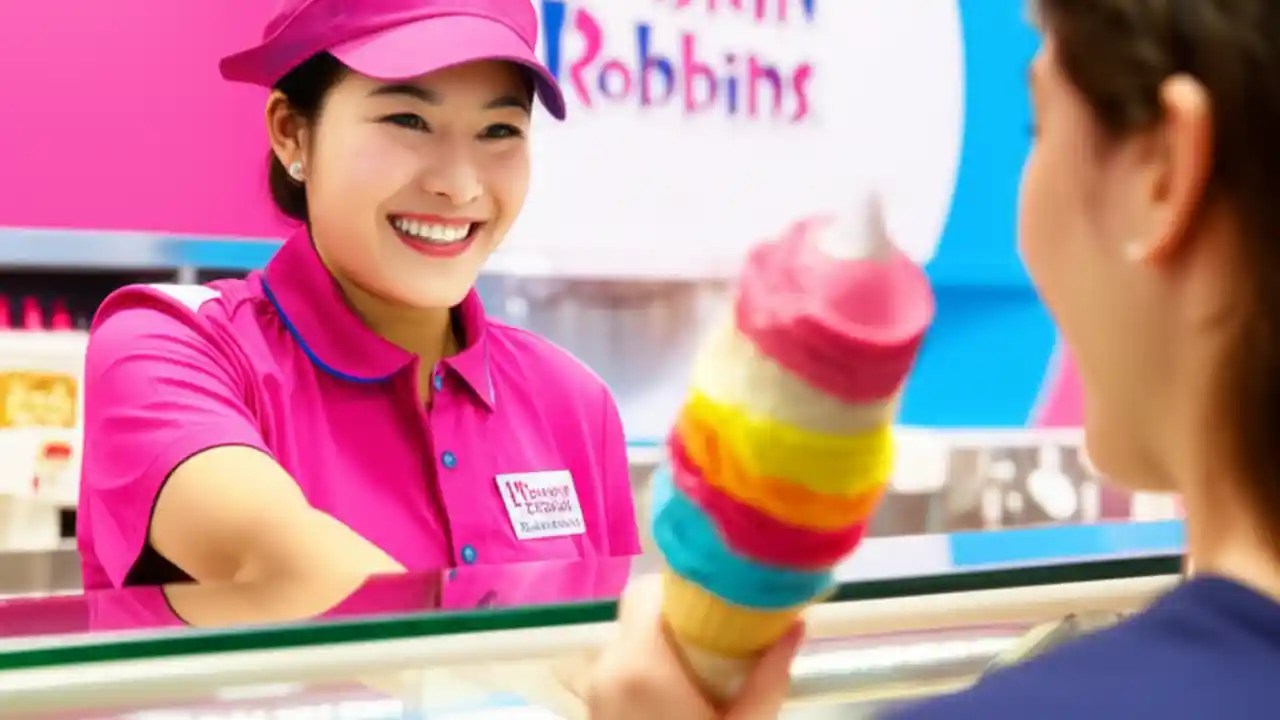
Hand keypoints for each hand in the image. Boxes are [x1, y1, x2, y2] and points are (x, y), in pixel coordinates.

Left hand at [586, 575, 803, 718]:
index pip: (647, 590)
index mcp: (639, 664)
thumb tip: (797, 624)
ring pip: (630, 641)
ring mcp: (594, 692)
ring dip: (666, 645)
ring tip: (710, 671)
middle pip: (639, 614)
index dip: (685, 588)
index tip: (723, 604)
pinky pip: (622, 670)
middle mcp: (606, 668)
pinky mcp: (593, 712)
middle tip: (726, 638)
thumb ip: (770, 675)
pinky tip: (686, 696)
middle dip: (681, 618)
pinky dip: (651, 669)